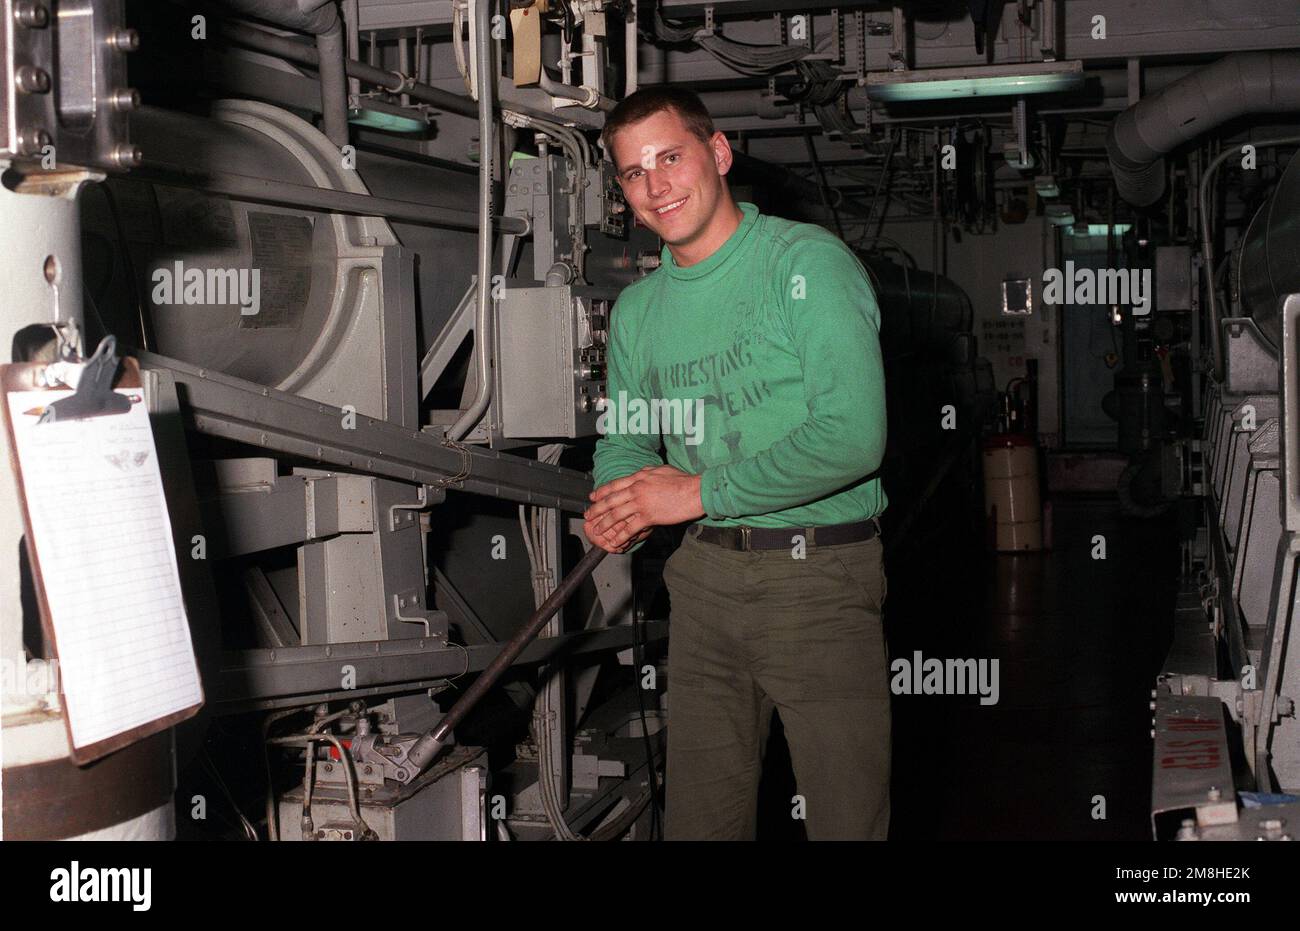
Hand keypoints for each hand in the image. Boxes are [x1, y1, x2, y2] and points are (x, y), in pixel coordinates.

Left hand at [584, 465, 704, 552]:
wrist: (695, 491)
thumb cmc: (683, 481)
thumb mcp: (661, 470)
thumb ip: (647, 473)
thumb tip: (640, 474)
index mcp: (639, 476)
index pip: (615, 484)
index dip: (602, 492)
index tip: (593, 497)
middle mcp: (637, 488)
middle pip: (611, 500)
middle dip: (597, 509)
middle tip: (588, 515)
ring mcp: (641, 502)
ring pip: (616, 514)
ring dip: (605, 524)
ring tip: (597, 531)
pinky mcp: (649, 516)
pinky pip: (630, 528)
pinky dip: (621, 536)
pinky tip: (616, 542)